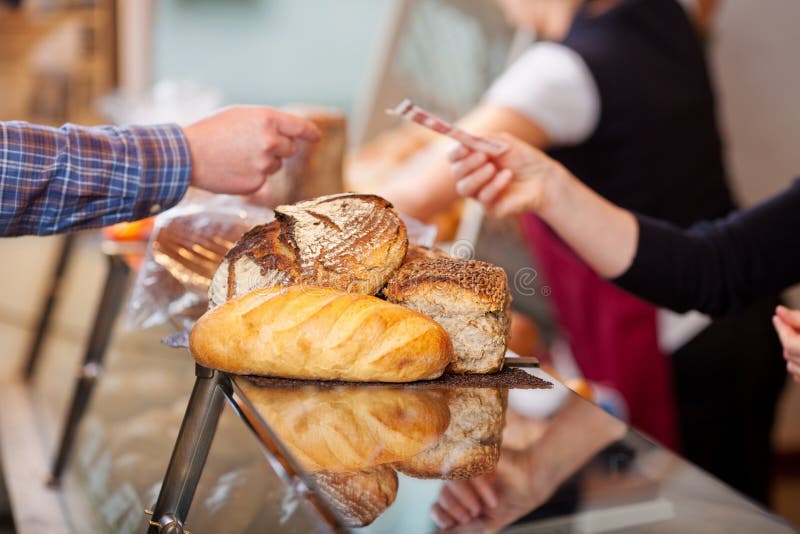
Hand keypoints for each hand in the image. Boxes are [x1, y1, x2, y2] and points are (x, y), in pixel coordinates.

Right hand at [183, 106, 319, 194]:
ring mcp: (265, 164)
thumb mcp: (240, 116)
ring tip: (236, 157)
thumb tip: (285, 135)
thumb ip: (266, 123)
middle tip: (251, 146)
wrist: (188, 155)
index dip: (310, 132)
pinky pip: (263, 181)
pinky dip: (251, 177)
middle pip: (290, 149)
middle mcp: (271, 142)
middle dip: (278, 148)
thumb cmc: (211, 131)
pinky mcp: (256, 183)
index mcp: (267, 119)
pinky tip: (232, 170)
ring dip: (263, 163)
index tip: (316, 136)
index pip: (299, 127)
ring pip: (276, 166)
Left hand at [430, 449, 546, 530]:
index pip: (436, 507)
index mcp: (460, 502)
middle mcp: (460, 484)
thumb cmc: (511, 503)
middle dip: (456, 508)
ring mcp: (467, 467)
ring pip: (450, 479)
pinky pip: (468, 468)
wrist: (533, 485)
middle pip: (442, 494)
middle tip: (474, 514)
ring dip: (465, 498)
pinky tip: (492, 498)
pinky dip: (479, 486)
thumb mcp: (488, 523)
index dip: (440, 515)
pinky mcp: (477, 454)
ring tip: (482, 507)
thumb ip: (463, 530)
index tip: (449, 523)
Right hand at [448, 133, 566, 217]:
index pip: (454, 157)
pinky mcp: (490, 208)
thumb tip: (465, 139)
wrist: (543, 178)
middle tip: (483, 157)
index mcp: (473, 160)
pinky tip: (507, 176)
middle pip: (456, 173)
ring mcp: (479, 194)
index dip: (456, 153)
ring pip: (464, 189)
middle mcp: (472, 178)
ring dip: (477, 177)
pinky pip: (483, 198)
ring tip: (493, 168)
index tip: (464, 148)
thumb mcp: (505, 142)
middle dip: (467, 164)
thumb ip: (485, 140)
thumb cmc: (524, 159)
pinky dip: (494, 185)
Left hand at [772, 305, 799, 382]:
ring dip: (792, 354)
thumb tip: (779, 311)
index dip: (781, 327)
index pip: (787, 341)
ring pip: (793, 367)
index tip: (777, 317)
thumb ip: (797, 318)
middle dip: (788, 339)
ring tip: (799, 339)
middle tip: (791, 325)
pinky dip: (799, 368)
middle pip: (789, 353)